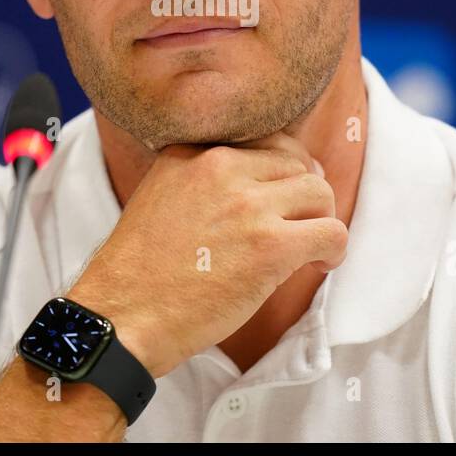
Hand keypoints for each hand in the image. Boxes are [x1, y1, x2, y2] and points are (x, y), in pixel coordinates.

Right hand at [67, 132, 347, 378]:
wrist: (122, 315)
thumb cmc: (139, 270)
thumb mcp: (159, 195)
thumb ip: (199, 177)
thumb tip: (257, 181)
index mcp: (193, 152)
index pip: (264, 140)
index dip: (282, 169)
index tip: (282, 195)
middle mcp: (221, 167)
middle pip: (296, 162)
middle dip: (305, 194)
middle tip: (301, 223)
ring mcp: (248, 205)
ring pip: (319, 192)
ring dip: (321, 219)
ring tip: (309, 246)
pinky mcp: (270, 246)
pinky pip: (331, 232)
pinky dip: (333, 249)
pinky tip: (318, 265)